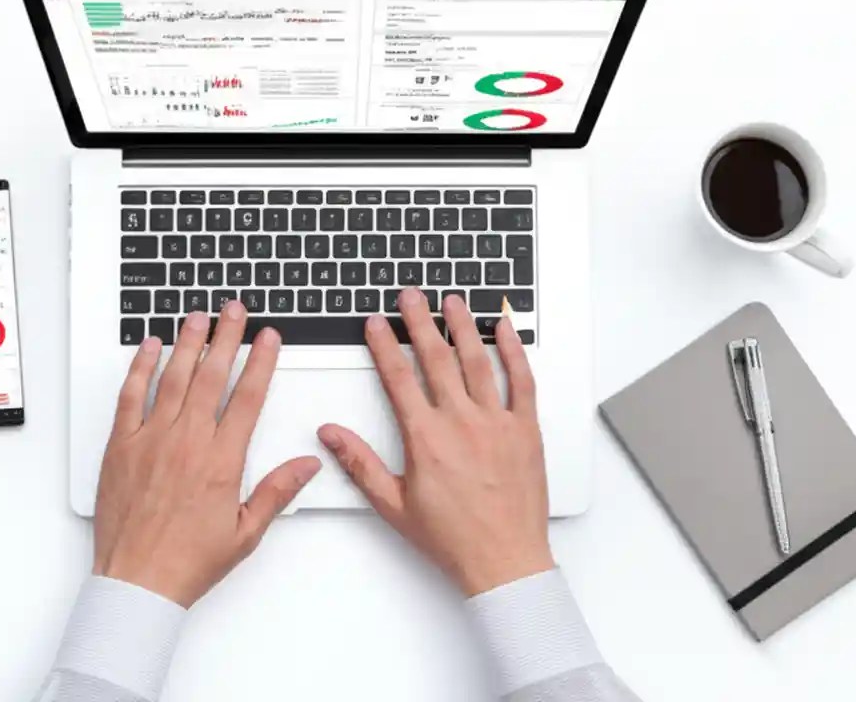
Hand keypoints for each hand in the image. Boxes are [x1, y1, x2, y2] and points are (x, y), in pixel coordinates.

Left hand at [93, 303, 321, 607]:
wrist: (138, 581)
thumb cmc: (188, 561)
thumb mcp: (246, 531)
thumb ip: (277, 490)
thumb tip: (308, 463)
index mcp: (221, 461)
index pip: (248, 398)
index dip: (260, 362)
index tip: (268, 338)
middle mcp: (187, 442)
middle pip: (211, 376)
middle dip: (227, 338)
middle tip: (235, 310)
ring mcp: (150, 440)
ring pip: (172, 378)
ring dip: (187, 343)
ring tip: (198, 317)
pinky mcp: (120, 447)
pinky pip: (130, 397)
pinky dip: (140, 369)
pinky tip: (149, 348)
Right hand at [318, 288, 553, 595]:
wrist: (503, 559)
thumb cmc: (451, 537)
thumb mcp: (392, 504)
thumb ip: (359, 462)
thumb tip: (330, 434)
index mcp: (425, 438)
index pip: (398, 377)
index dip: (384, 345)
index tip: (375, 322)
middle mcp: (461, 422)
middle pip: (436, 358)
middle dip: (420, 322)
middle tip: (411, 295)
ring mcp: (497, 422)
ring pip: (477, 361)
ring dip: (463, 326)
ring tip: (452, 301)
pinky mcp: (525, 430)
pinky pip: (521, 381)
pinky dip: (513, 351)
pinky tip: (505, 330)